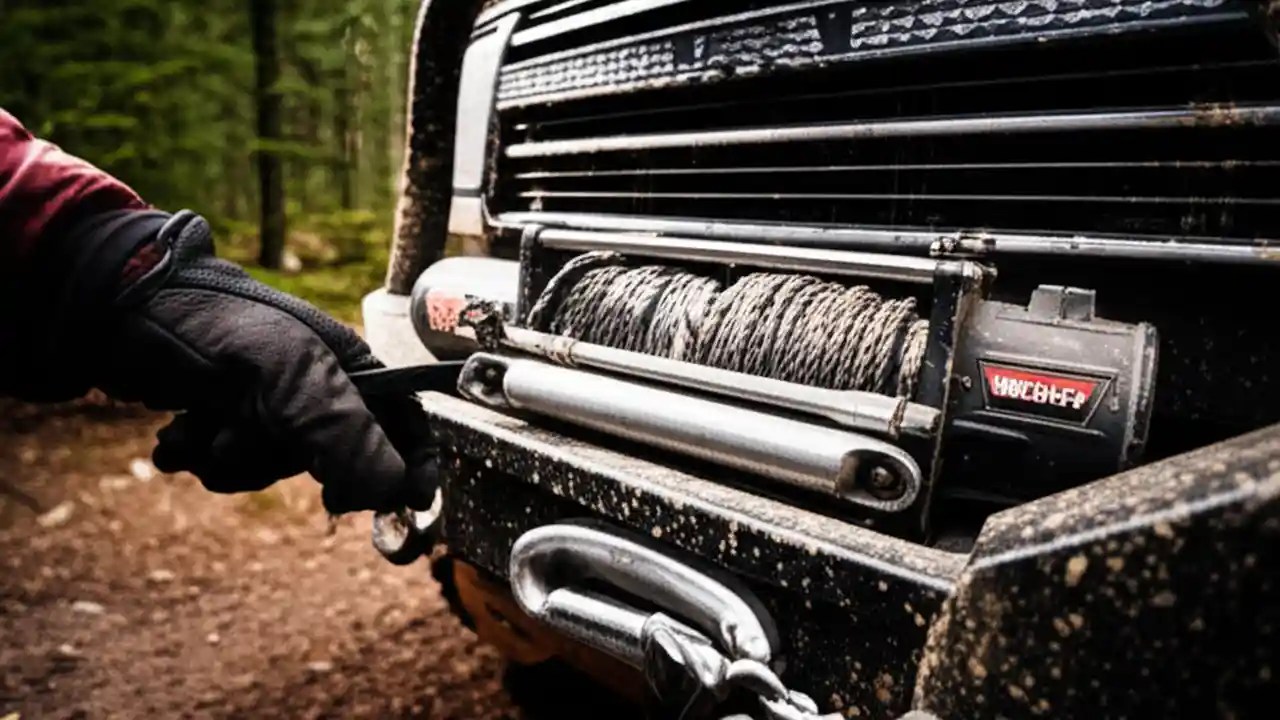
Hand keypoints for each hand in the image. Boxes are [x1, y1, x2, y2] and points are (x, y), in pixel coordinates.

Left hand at [97, 211, 436, 513]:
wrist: (120, 306)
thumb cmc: (215, 321)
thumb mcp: (289, 374)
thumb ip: (343, 433)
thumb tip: (392, 491)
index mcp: (348, 366)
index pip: (405, 424)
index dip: (410, 467)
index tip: (404, 506)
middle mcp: (315, 389)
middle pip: (332, 463)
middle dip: (278, 460)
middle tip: (245, 435)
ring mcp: (270, 408)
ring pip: (273, 471)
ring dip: (230, 458)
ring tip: (202, 424)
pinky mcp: (227, 421)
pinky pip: (231, 470)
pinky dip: (200, 456)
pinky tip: (180, 433)